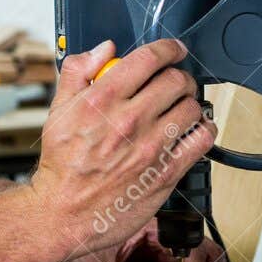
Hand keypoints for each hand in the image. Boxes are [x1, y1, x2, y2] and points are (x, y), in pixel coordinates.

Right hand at [27, 39, 215, 261]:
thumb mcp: (57, 110)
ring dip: (191, 102)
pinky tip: (194, 130)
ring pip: (192, 107)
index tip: (173, 50)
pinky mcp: (166, 172)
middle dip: (179, 75)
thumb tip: (103, 49)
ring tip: (182, 106)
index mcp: (102, 99)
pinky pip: (201, 140)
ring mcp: (151, 147)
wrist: (63, 213)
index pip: (149, 58)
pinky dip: (203, 129)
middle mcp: (129, 120)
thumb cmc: (60, 165)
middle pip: (176, 80)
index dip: (168, 48)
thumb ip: (78, 72)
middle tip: (175, 82)